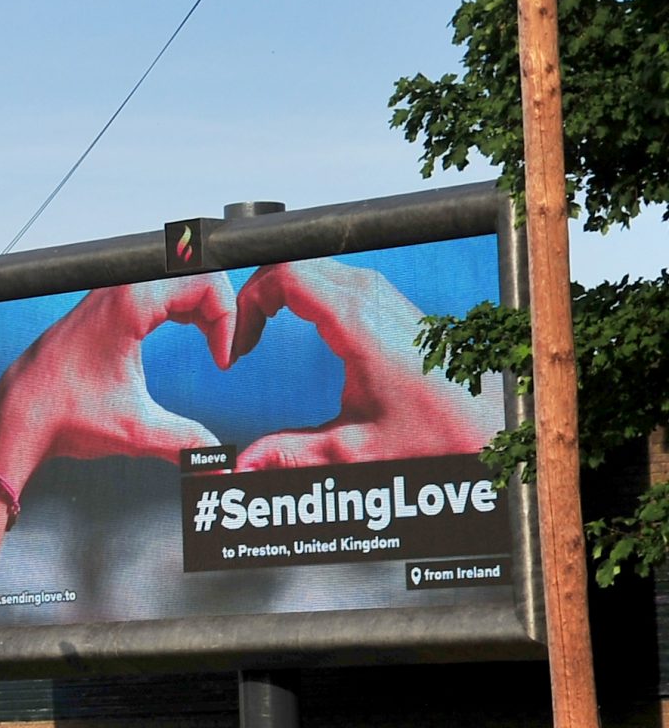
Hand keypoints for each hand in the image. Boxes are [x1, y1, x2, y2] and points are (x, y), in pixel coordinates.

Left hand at [0, 275, 238, 484]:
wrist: (16, 417)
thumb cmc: (61, 415)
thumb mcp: (134, 431)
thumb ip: (185, 443)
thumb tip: (218, 463)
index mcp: (129, 303)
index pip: (206, 281)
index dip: (228, 319)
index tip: (222, 361)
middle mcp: (116, 290)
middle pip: (194, 271)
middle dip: (221, 306)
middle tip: (225, 346)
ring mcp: (106, 296)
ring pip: (173, 275)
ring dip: (200, 302)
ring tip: (211, 340)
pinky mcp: (100, 307)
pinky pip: (153, 286)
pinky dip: (177, 302)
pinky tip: (184, 329)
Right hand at [230, 260, 490, 468]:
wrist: (488, 426)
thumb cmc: (442, 430)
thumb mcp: (353, 451)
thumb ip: (290, 454)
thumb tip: (245, 464)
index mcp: (357, 321)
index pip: (284, 274)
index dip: (246, 302)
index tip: (239, 344)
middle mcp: (370, 299)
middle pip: (292, 263)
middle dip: (255, 296)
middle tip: (243, 338)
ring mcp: (381, 297)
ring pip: (311, 267)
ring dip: (278, 295)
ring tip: (260, 333)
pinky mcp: (387, 305)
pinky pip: (331, 280)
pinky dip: (301, 297)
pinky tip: (295, 327)